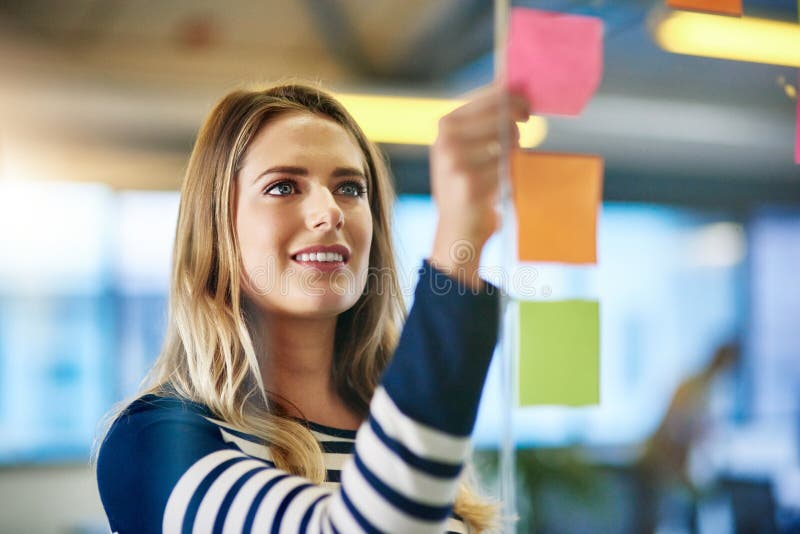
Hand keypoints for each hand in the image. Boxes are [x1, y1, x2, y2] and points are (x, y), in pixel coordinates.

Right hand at [428, 84, 528, 288]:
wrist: (456, 230)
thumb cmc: (464, 184)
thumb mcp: (462, 148)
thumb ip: (481, 120)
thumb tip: (511, 89)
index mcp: (445, 124)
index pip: (488, 97)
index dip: (513, 99)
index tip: (527, 109)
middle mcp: (447, 141)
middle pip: (502, 117)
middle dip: (516, 127)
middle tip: (518, 141)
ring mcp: (457, 163)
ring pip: (508, 142)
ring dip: (512, 155)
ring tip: (497, 169)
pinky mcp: (471, 184)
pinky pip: (507, 168)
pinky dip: (509, 176)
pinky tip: (495, 188)